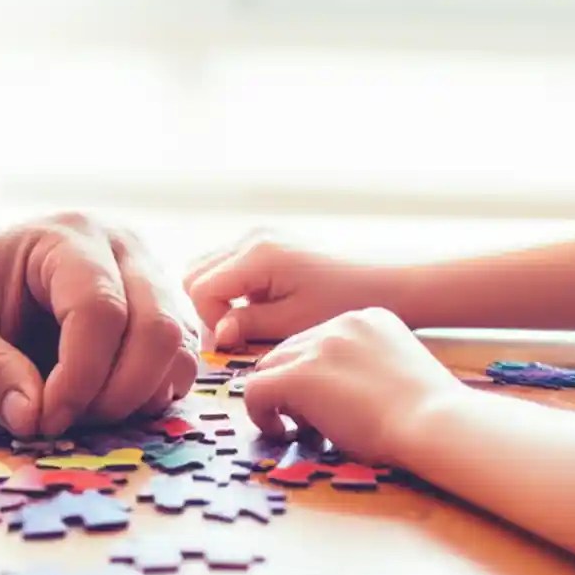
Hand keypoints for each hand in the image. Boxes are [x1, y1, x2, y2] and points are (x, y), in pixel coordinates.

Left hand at [0, 213, 199, 436]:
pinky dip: (152, 394)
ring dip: (139, 398)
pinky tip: (104, 401)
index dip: (78, 379)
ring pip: (180, 347)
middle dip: (116, 395)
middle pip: (157, 328)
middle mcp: (124, 245)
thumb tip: (34, 419)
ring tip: (83, 412)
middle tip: (65, 423)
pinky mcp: (166, 308)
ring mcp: (153, 275)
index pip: (99, 310)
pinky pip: (183, 360)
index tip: (43, 422)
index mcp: (67, 235)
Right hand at [183, 234, 397, 349]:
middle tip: (237, 332)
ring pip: (205, 267)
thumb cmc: (342, 302)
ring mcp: (257, 234)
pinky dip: (231, 287)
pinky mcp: (265, 240)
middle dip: (207, 308)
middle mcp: (251, 237)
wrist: (381, 281)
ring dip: (217, 297)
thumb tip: (218, 333)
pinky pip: (226, 263)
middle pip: (193, 274)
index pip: (201, 289)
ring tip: (248, 320)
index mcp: (257, 255)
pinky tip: (259, 306)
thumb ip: (248, 325)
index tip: (237, 340)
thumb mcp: (292, 323)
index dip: (210, 321)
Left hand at [243, 308, 463, 463]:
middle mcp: (340, 323)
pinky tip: (280, 432)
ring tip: (302, 428)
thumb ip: (364, 369)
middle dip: (294, 384)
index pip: (319, 339)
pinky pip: (256, 390)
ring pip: (271, 367)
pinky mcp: (300, 375)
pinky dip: (260, 413)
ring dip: (280, 398)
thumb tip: (331, 392)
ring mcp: (318, 346)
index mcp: (368, 318)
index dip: (316, 373)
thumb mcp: (396, 374)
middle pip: (290, 350)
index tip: (330, 402)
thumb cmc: (429, 415)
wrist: (436, 424)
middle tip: (314, 420)